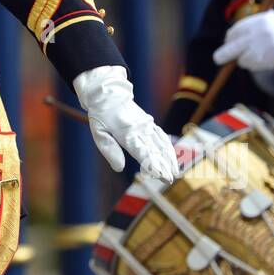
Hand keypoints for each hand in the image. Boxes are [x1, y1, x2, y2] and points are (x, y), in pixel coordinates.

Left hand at [73, 65, 177, 181]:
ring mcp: (147, 126)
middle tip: (169, 180)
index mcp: (127, 133)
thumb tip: (119, 169)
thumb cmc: (101, 116)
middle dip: (163, 166)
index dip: (152, 164)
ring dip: (169, 159)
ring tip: (174, 172)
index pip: (142, 152)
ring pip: (162, 144)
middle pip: (154, 151)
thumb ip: (110, 150)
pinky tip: (172, 158)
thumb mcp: (99, 132)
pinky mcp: (149, 123)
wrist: (109, 94)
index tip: (161, 175)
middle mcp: (140, 130)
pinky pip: (162, 136)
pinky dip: (168, 148)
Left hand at [213, 10, 273, 71]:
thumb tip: (235, 35)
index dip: (229, 39)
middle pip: (231, 48)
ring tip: (253, 57)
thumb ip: (254, 24)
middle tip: (218, 59)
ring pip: (242, 59)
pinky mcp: (267, 60)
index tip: (229, 42)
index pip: (233, 32)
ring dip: (243, 60)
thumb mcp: (271, 18)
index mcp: (256, 21)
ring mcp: (261, 49)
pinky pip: (253, 66)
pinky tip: (262, 61)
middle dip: (222, 55)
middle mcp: (256, 34)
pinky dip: (253, 65)